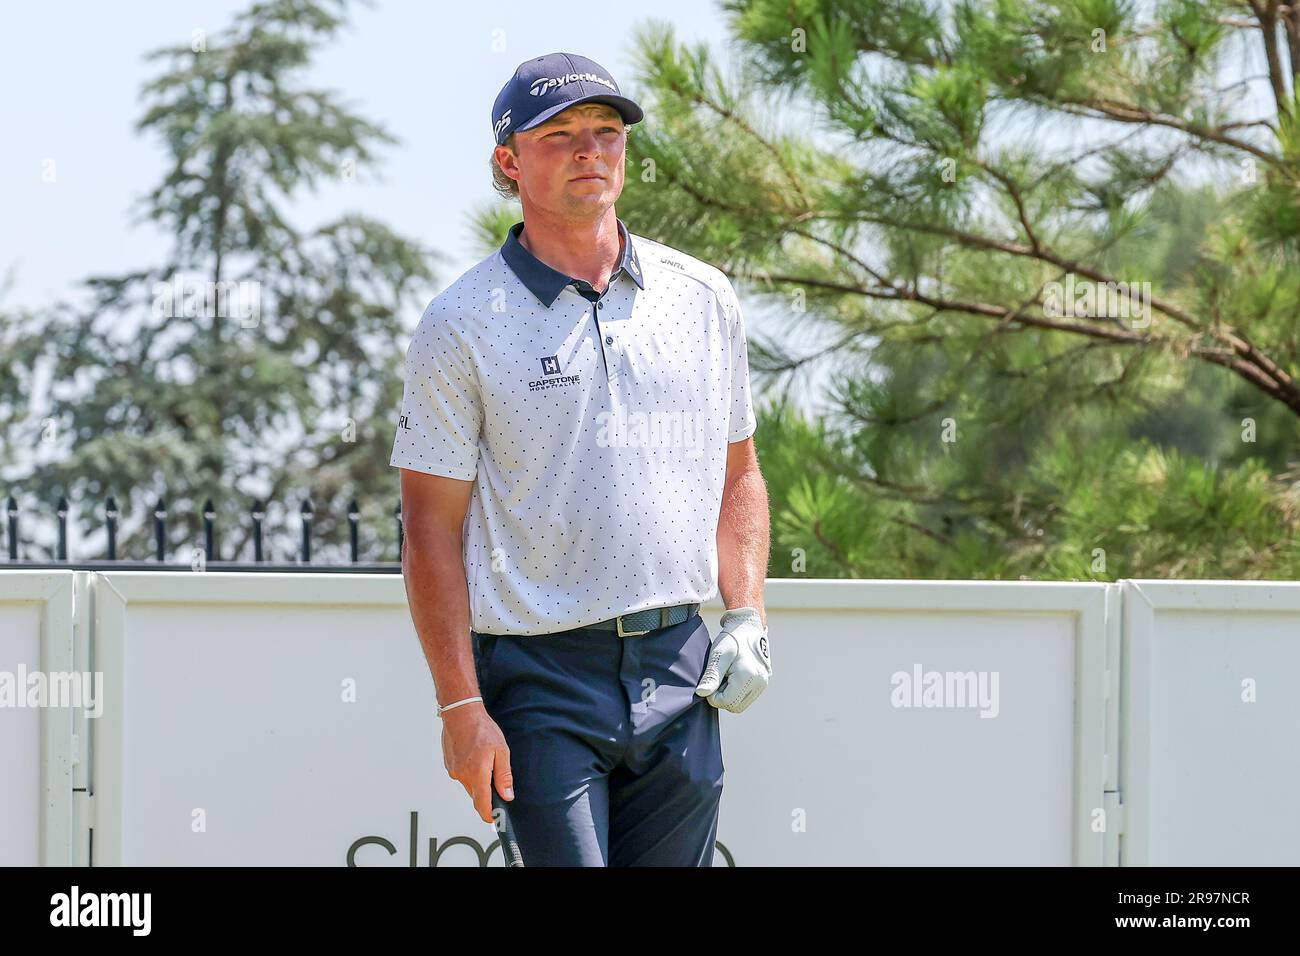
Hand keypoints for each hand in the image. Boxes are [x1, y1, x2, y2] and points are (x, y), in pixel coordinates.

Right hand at [440, 703, 512, 823]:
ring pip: (469, 785)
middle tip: (496, 778)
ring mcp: (454, 771)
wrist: (460, 713)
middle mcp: (462, 776)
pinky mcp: (449, 766)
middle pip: (476, 796)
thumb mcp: (501, 751)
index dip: (489, 815)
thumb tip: (507, 795)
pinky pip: (462, 776)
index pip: (482, 804)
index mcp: (477, 773)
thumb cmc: (482, 729)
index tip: (494, 820)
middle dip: (486, 792)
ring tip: (484, 759)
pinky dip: (470, 772)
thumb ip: (504, 776)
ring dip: (478, 780)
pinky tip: (474, 755)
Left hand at [695, 606, 770, 712]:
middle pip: (733, 706)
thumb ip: (711, 676)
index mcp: (748, 676)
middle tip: (719, 677)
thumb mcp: (718, 655)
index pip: (725, 702)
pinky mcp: (762, 684)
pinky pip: (746, 698)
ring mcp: (762, 684)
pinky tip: (733, 677)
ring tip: (726, 676)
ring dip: (729, 695)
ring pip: (740, 705)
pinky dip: (736, 692)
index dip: (713, 695)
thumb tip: (701, 693)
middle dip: (722, 696)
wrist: (748, 627)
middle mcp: (759, 683)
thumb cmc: (731, 639)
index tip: (711, 679)